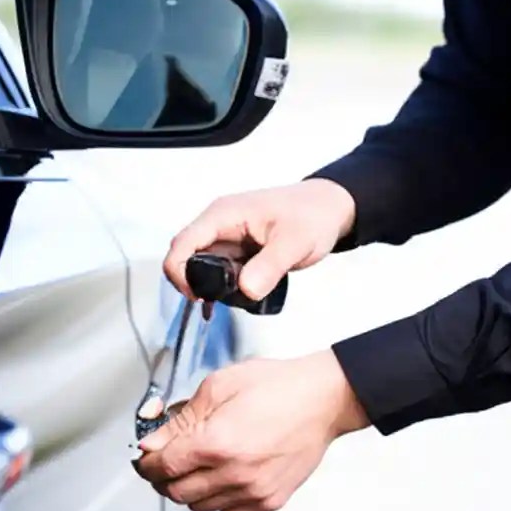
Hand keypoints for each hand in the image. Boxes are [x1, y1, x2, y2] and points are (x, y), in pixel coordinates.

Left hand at [134, 350, 369, 510]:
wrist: (323, 399)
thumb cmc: (278, 387)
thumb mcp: (219, 387)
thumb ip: (181, 418)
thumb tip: (153, 442)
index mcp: (216, 443)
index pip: (163, 467)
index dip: (147, 463)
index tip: (147, 459)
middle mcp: (234, 473)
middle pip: (176, 492)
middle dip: (165, 478)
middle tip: (168, 461)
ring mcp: (253, 491)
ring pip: (200, 507)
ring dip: (191, 490)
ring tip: (200, 467)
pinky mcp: (270, 500)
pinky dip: (219, 501)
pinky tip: (224, 479)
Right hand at [164, 179, 356, 301]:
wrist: (330, 208)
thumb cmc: (313, 215)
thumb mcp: (295, 242)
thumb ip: (270, 266)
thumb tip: (246, 289)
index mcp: (223, 215)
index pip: (181, 244)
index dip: (180, 273)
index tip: (199, 297)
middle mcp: (218, 224)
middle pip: (184, 256)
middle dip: (194, 282)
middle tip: (217, 302)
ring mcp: (226, 237)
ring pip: (200, 266)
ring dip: (210, 286)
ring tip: (234, 299)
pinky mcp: (236, 250)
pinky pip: (218, 271)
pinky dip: (222, 287)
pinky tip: (235, 299)